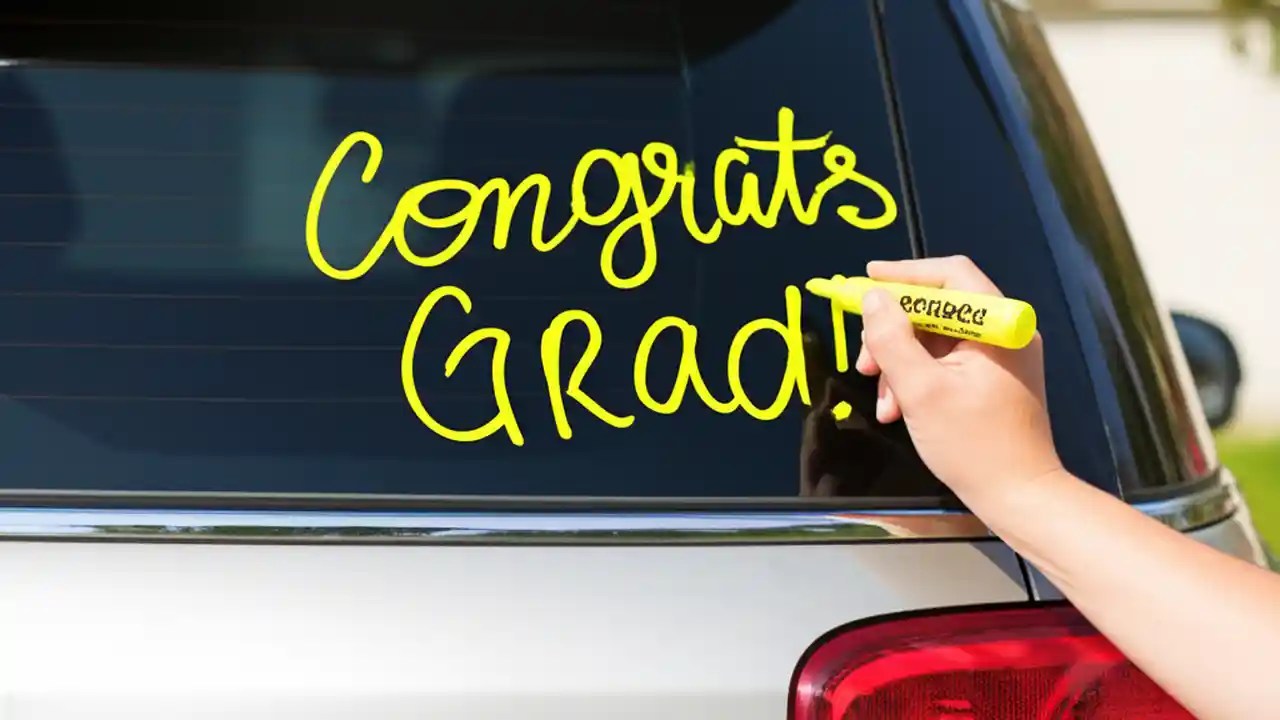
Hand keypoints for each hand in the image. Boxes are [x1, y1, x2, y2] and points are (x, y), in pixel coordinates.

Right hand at [854, 256, 1063, 501]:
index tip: (866, 280)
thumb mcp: (921, 390)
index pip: (950, 275)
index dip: (904, 273)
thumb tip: (872, 298)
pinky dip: (917, 379)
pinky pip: (946, 362)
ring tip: (883, 400)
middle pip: (937, 309)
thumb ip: (892, 339)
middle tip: (865, 362)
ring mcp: (1000, 356)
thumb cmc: (973, 443)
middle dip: (894, 332)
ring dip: (900, 363)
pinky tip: (898, 409)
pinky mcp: (992, 379)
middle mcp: (1003, 332)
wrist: (1018, 496)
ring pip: (935, 339)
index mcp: (997, 325)